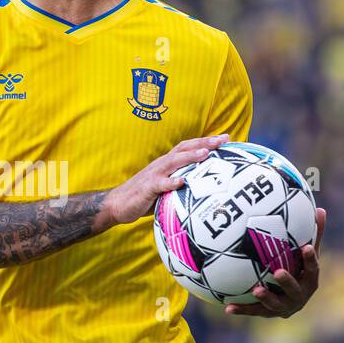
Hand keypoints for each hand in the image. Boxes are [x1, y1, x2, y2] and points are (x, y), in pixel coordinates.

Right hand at [99, 135, 229, 229]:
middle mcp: (162, 164)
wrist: (117, 204)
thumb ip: (182, 183)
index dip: (206, 142)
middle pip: (185, 149)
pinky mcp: (147, 188)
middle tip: (223, 139)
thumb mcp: (166, 187)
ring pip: (174, 162)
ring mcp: (154, 175)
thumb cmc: (144, 197)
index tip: (226, 138)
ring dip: (190, 157)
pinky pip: (160, 184)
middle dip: (204, 143)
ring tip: (205, 154)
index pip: (188, 147)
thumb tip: (205, 188)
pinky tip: (182, 182)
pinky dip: (171, 182)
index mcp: (167, 163)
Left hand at [225, 207, 325, 318]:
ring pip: (275, 304)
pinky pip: (254, 311)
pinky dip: (242, 310)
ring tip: (255, 289)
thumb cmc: (299, 268)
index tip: (306, 247)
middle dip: (287, 282)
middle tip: (278, 272)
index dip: (311, 259)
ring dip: (266, 297)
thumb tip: (320, 209)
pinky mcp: (268, 313)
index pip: (313, 269)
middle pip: (295, 290)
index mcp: (310, 280)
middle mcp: (299, 296)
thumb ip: (313, 234)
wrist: (292, 300)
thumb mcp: (306, 252)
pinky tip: (228, 308)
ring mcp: (284, 306)